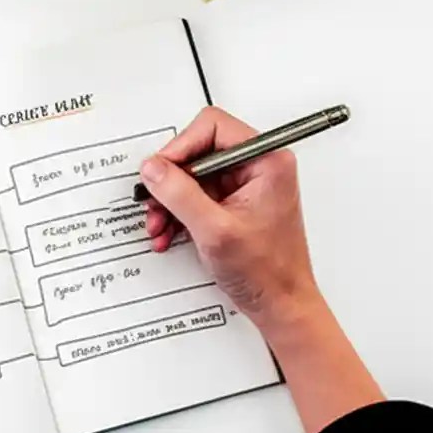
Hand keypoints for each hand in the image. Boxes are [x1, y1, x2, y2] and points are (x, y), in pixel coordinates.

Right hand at [141, 107, 320, 330]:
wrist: (279, 305)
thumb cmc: (268, 272)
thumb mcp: (214, 230)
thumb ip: (180, 194)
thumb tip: (154, 168)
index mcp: (266, 161)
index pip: (212, 127)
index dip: (180, 147)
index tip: (161, 170)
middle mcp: (257, 167)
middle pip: (197, 151)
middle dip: (170, 182)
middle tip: (156, 200)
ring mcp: (244, 185)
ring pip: (190, 176)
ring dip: (169, 201)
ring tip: (160, 222)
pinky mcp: (232, 203)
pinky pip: (194, 196)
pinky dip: (177, 213)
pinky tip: (169, 230)